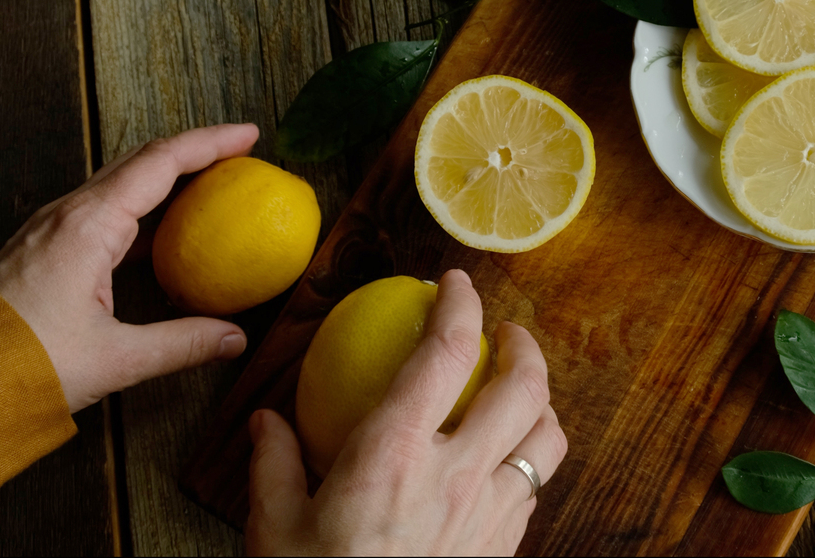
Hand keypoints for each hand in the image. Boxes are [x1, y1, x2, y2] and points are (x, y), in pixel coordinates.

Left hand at [0, 124, 258, 412]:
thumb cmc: (19, 363)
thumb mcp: (115, 358)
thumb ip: (182, 343)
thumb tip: (232, 338)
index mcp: (89, 225)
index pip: (162, 162)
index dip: (211, 143)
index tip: (249, 134)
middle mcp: (69, 214)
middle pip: (142, 160)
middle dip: (194, 152)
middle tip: (237, 155)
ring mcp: (53, 228)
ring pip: (120, 182)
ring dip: (167, 178)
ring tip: (208, 189)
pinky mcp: (45, 247)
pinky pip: (103, 209)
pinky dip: (143, 208)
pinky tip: (162, 236)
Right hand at [247, 269, 567, 555]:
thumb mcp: (274, 530)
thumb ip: (273, 464)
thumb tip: (265, 422)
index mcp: (394, 455)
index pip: (444, 353)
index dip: (459, 305)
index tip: (454, 283)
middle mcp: (457, 477)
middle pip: (525, 389)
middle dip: (527, 346)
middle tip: (509, 333)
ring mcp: (489, 518)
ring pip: (549, 441)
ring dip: (541, 405)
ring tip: (519, 394)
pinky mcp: (502, 552)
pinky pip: (534, 491)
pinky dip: (530, 461)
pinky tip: (502, 466)